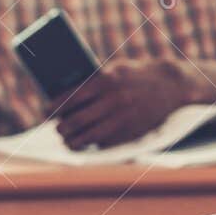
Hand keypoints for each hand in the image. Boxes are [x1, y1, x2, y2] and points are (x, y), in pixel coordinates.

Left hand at [49, 59, 193, 150]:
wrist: (170, 84)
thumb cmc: (137, 76)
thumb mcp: (116, 70)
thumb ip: (95, 82)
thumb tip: (66, 97)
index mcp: (107, 80)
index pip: (72, 97)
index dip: (55, 106)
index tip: (45, 111)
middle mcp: (114, 99)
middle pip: (77, 119)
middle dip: (62, 127)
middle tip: (57, 129)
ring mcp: (123, 117)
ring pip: (89, 135)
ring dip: (74, 141)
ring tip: (68, 141)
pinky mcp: (132, 131)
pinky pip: (106, 142)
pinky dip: (94, 144)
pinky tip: (87, 144)